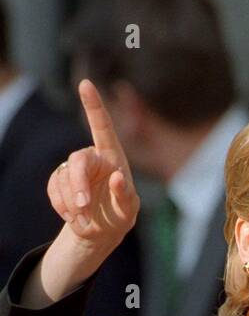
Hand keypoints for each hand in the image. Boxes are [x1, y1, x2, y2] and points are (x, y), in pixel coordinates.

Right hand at [23, 79, 140, 306]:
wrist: (101, 231)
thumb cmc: (120, 215)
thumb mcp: (128, 210)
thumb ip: (125, 195)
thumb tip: (117, 177)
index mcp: (113, 157)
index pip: (103, 128)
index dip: (93, 106)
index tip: (85, 84)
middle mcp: (92, 157)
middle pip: (77, 161)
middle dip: (78, 185)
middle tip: (83, 207)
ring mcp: (73, 168)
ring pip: (63, 178)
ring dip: (72, 203)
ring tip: (84, 220)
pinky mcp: (59, 180)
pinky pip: (53, 189)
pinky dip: (62, 206)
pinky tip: (74, 217)